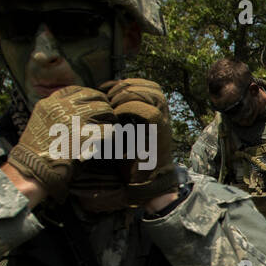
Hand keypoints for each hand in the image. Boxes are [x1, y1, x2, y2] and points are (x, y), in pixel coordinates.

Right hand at [7, 86, 114, 200]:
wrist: (34, 169)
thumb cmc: (38, 151)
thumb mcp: (41, 122)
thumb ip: (57, 112)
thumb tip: (79, 109)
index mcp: (50, 103)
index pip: (78, 89)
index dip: (91, 96)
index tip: (96, 104)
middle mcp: (63, 107)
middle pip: (96, 97)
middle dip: (105, 107)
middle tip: (108, 118)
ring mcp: (75, 119)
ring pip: (106, 110)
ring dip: (111, 120)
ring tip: (110, 131)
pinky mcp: (86, 135)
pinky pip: (110, 130)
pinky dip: (112, 136)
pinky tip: (110, 143)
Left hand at [101, 78, 175, 203]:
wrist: (144, 183)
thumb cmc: (130, 160)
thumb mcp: (124, 132)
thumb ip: (120, 116)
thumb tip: (102, 99)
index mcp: (156, 114)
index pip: (147, 86)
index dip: (125, 83)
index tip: (105, 90)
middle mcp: (163, 116)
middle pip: (150, 86)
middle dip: (125, 87)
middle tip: (107, 98)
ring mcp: (163, 124)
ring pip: (151, 94)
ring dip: (128, 96)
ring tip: (112, 106)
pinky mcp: (158, 134)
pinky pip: (148, 111)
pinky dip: (129, 109)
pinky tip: (117, 117)